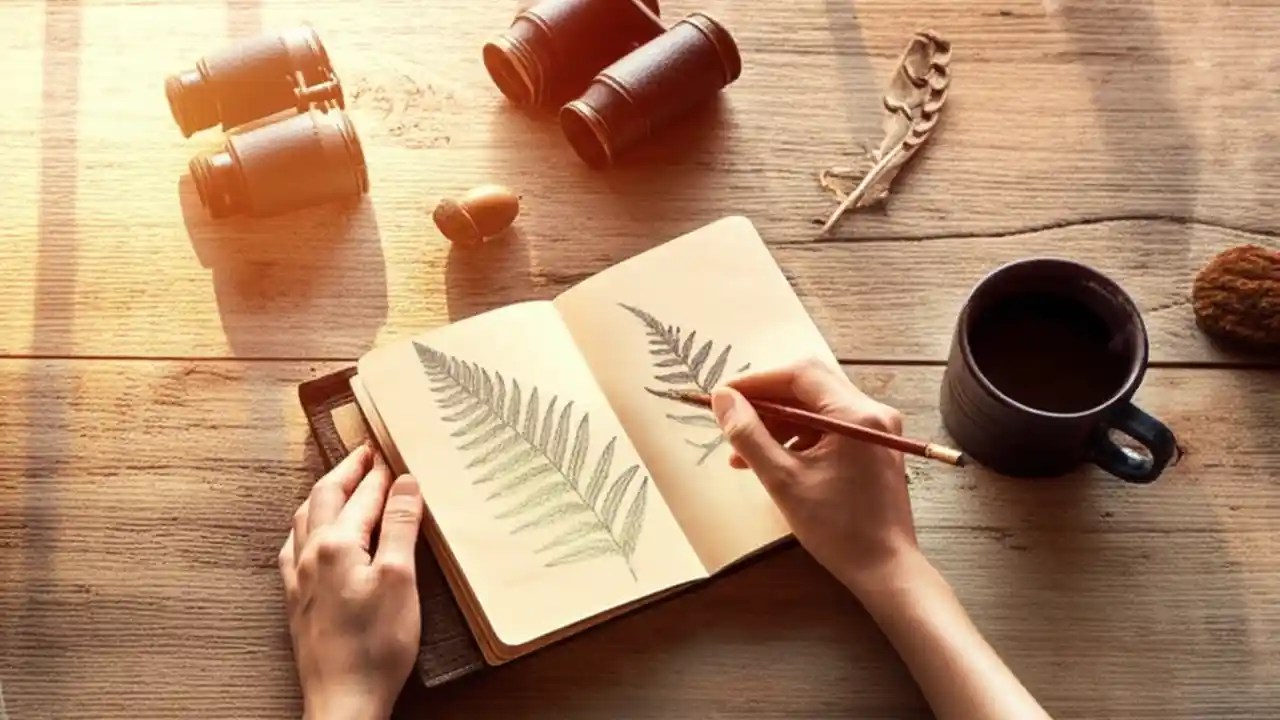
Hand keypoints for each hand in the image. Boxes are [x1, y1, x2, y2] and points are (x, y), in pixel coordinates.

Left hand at [279, 444, 424, 719]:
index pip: (363, 495)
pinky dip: (306, 526)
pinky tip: (311, 533)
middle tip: (367, 452)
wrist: (343, 699)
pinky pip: (294, 547)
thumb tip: (404, 481)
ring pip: (304, 518)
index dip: (381, 472)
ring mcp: (299, 577)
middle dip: (347, 471)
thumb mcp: (400, 578)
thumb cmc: (376, 644)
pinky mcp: (297, 600)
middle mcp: (311, 554)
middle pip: (324, 496)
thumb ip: (399, 526)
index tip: (395, 452)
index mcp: (337, 543)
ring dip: (325, 493)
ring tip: (343, 482)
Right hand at [710, 358, 919, 598]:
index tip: (723, 396)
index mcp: (857, 415)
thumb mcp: (783, 481)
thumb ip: (749, 436)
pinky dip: (797, 437)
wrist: (885, 569)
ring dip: (778, 423)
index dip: (756, 381)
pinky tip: (771, 460)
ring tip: (742, 453)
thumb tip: (722, 399)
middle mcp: (873, 413)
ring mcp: (877, 429)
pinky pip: (828, 426)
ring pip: (816, 407)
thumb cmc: (838, 529)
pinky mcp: (874, 445)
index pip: (800, 375)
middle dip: (765, 402)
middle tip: (731, 418)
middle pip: (809, 386)